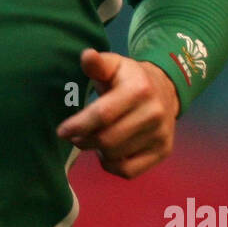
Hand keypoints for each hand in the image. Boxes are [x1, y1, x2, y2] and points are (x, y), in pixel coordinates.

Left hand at [56, 48, 178, 178]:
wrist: (165, 91)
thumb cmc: (128, 79)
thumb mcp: (113, 65)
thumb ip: (97, 64)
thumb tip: (87, 56)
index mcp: (139, 89)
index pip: (103, 114)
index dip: (78, 125)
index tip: (62, 131)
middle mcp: (154, 113)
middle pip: (107, 139)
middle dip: (84, 141)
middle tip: (76, 137)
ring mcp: (161, 134)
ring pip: (115, 156)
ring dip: (98, 151)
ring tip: (95, 139)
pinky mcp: (163, 151)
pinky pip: (128, 171)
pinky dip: (112, 165)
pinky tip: (108, 152)